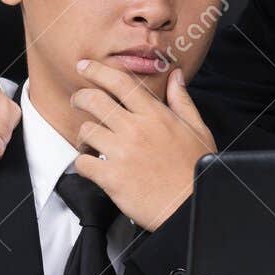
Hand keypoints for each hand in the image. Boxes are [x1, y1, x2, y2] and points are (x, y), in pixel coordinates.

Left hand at [70, 62, 215, 230]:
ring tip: (90, 143)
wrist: (190, 207)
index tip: (85, 66)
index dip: (97, 70)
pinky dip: (83, 163)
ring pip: (85, 130)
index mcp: (156, 115)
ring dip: (84, 136)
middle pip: (93, 100)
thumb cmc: (196, 171)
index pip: (119, 82)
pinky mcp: (111, 177)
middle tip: (77, 101)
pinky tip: (93, 166)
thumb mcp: (197, 130)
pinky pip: (83, 162)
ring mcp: (121, 153)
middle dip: (79, 97)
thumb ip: (182, 101)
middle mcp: (135, 129)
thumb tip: (175, 76)